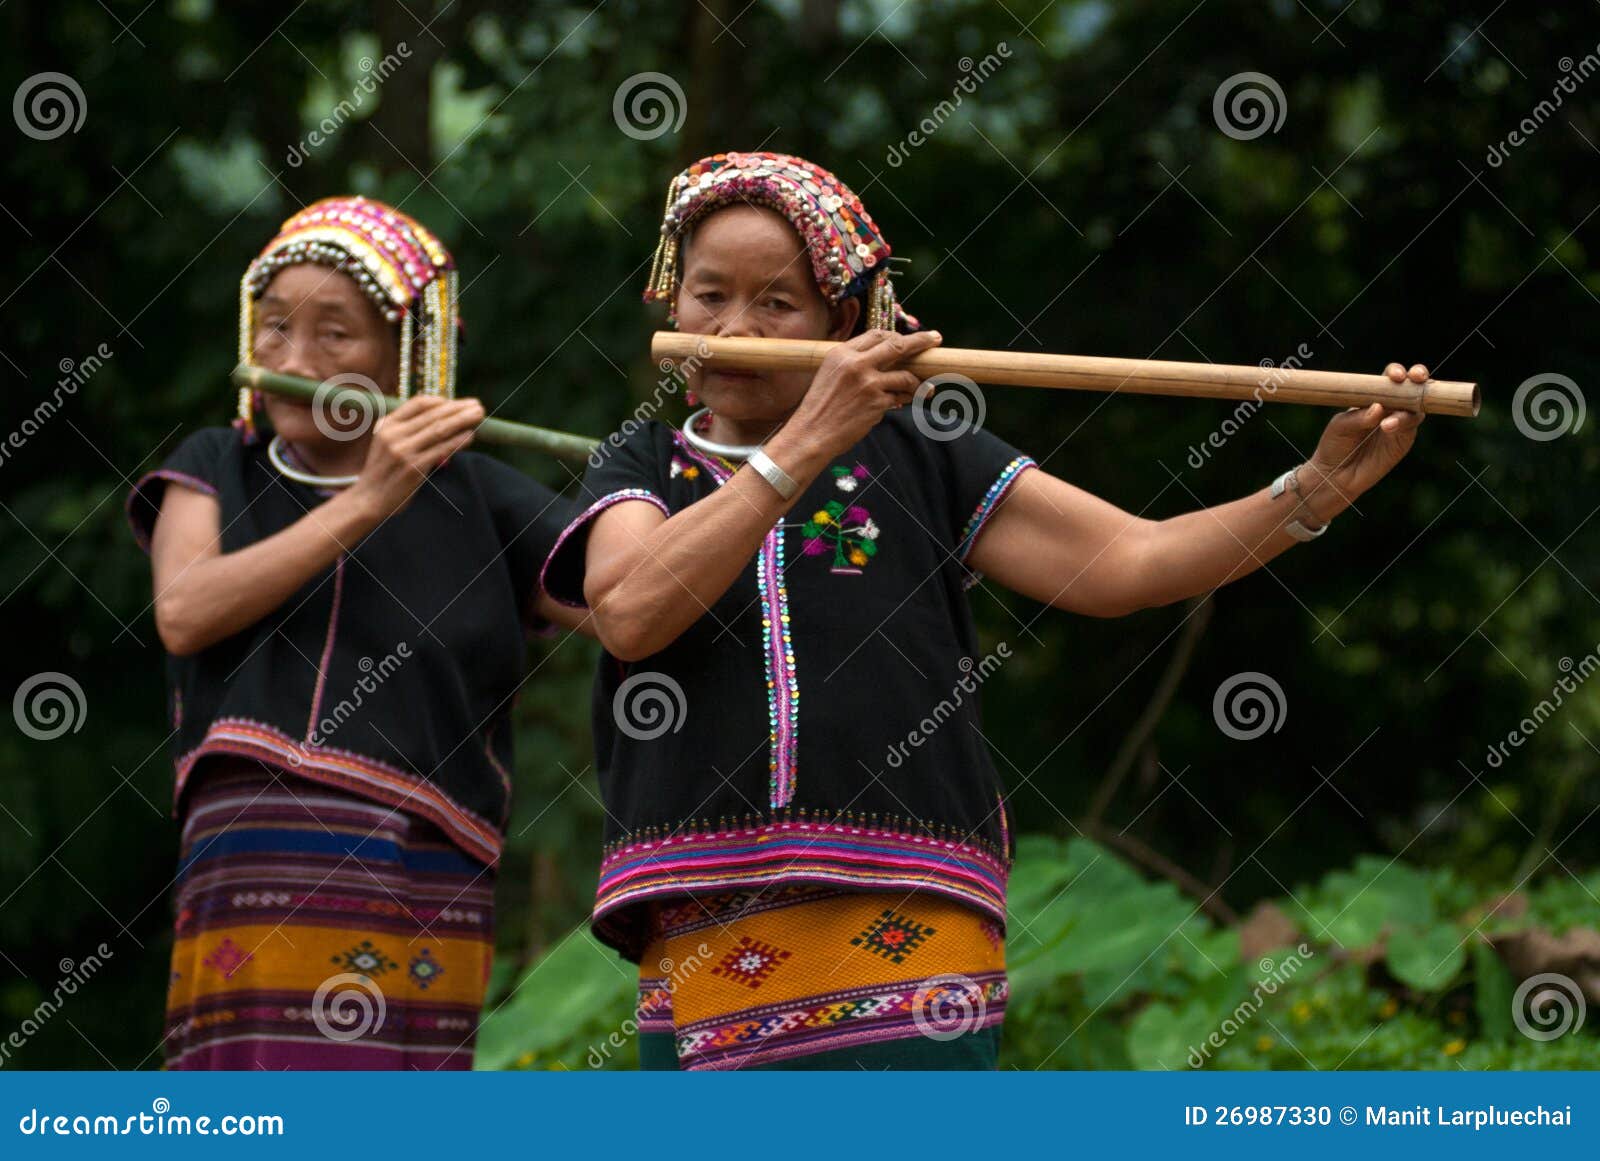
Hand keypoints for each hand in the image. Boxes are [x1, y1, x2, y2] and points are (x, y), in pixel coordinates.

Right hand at [346, 394, 484, 522]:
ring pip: (440, 429)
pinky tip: (471, 436)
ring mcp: (404, 450)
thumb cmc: (383, 472)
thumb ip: (407, 430)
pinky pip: (441, 449)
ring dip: (463, 420)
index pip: (418, 404)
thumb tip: (444, 419)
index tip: (458, 403)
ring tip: (480, 415)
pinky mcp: (414, 467)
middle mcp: (394, 434)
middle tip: (478, 405)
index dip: (441, 401)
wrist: (368, 499)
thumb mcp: (386, 444)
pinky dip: (458, 441)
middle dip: (458, 408)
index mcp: (387, 425)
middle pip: (433, 415)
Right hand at [785, 328, 943, 458]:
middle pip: (897, 345)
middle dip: (920, 341)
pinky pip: (900, 398)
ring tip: (921, 389)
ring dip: (915, 383)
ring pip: (905, 376)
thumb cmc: (819, 407)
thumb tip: (884, 360)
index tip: (908, 337)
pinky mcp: (877, 403)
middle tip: (935, 339)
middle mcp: (856, 364)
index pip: (876, 335)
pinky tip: (902, 402)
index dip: (895, 335)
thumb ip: (853, 363)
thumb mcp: (829, 375)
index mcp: (842, 353)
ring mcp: (869, 384)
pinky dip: (903, 400)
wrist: (811, 433)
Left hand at [1299, 363, 1427, 520]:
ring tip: (1387, 423)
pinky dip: (1404, 423)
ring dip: (1408, 407)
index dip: (1396, 372)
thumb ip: (1359, 417)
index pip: (1389, 378)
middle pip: (1412, 385)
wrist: (1335, 474)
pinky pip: (1411, 426)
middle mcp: (1390, 406)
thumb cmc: (1334, 444)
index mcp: (1373, 396)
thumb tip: (1379, 407)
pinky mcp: (1403, 440)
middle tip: (1417, 377)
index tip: (1396, 375)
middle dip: (1419, 377)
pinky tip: (1389, 427)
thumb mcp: (1340, 427)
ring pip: (1415, 406)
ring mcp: (1400, 422)